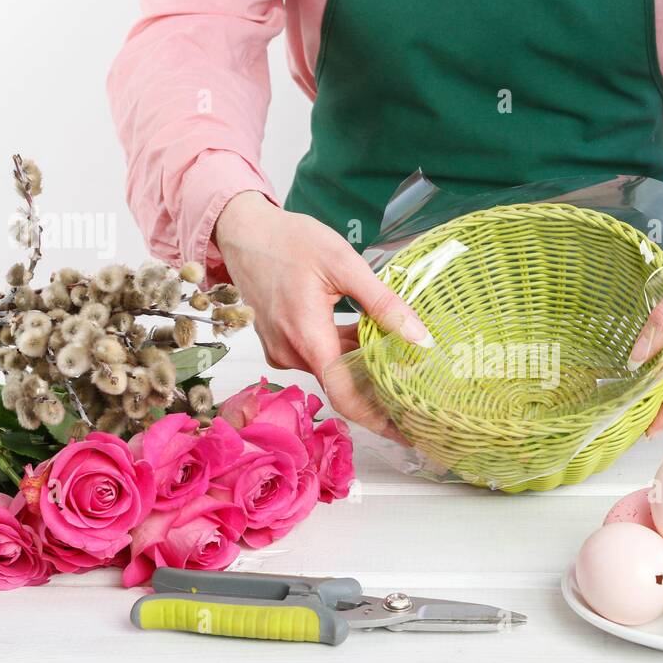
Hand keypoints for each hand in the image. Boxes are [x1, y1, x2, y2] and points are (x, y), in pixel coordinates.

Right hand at [213, 191, 430, 434]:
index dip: (379, 419)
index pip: (346, 396)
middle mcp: (291, 353)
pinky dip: (345, 353)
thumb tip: (420, 337)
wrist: (241, 231)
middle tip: (420, 393)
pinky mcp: (282, 344)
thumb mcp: (343, 263)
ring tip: (404, 362)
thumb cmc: (287, 240)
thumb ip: (383, 302)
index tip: (408, 432)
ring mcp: (283, 351)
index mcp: (307, 337)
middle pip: (344, 384)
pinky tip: (371, 339)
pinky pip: (320, 357)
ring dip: (364, 366)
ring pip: (334, 369)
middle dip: (380, 390)